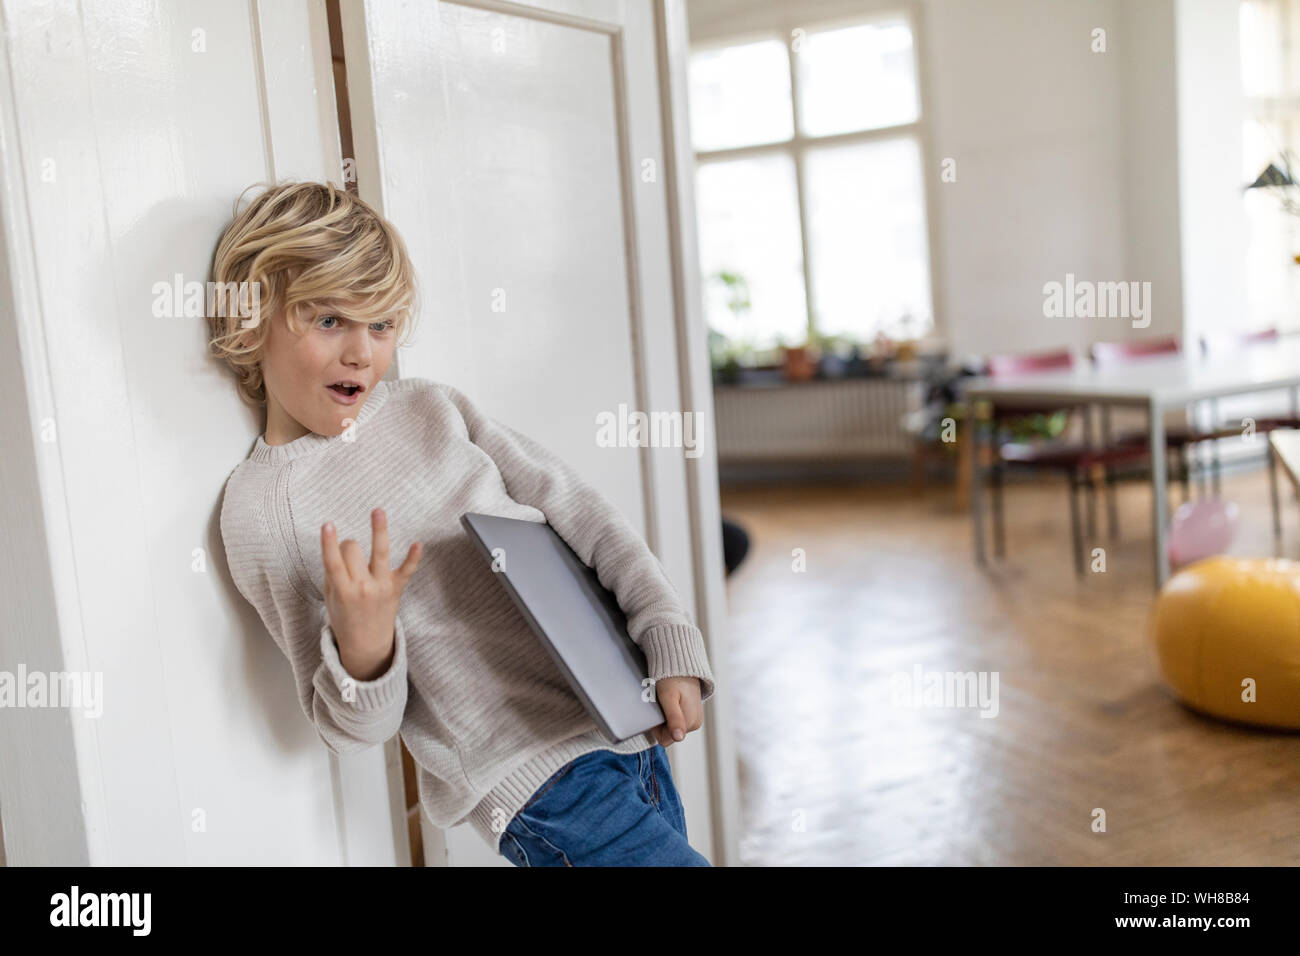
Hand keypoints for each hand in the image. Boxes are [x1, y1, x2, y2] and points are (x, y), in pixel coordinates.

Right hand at [321, 508, 421, 680]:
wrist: (366, 644)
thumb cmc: (345, 619)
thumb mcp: (330, 600)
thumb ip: (332, 576)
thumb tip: (337, 549)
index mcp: (342, 590)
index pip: (333, 562)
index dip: (328, 542)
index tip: (328, 525)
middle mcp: (361, 587)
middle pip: (352, 550)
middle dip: (347, 546)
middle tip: (348, 556)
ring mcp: (380, 586)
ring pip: (379, 553)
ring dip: (379, 530)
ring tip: (378, 511)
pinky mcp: (397, 588)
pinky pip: (407, 571)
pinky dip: (413, 558)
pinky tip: (418, 543)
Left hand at [651, 676, 702, 747]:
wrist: (681, 666)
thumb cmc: (672, 679)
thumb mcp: (668, 698)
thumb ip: (674, 718)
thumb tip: (679, 737)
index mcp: (691, 722)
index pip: (665, 740)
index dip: (657, 728)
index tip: (656, 712)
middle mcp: (695, 724)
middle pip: (668, 735)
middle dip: (661, 722)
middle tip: (660, 704)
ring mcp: (694, 719)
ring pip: (671, 729)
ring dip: (664, 717)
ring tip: (665, 702)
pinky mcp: (692, 714)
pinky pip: (675, 722)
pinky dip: (669, 714)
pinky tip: (670, 702)